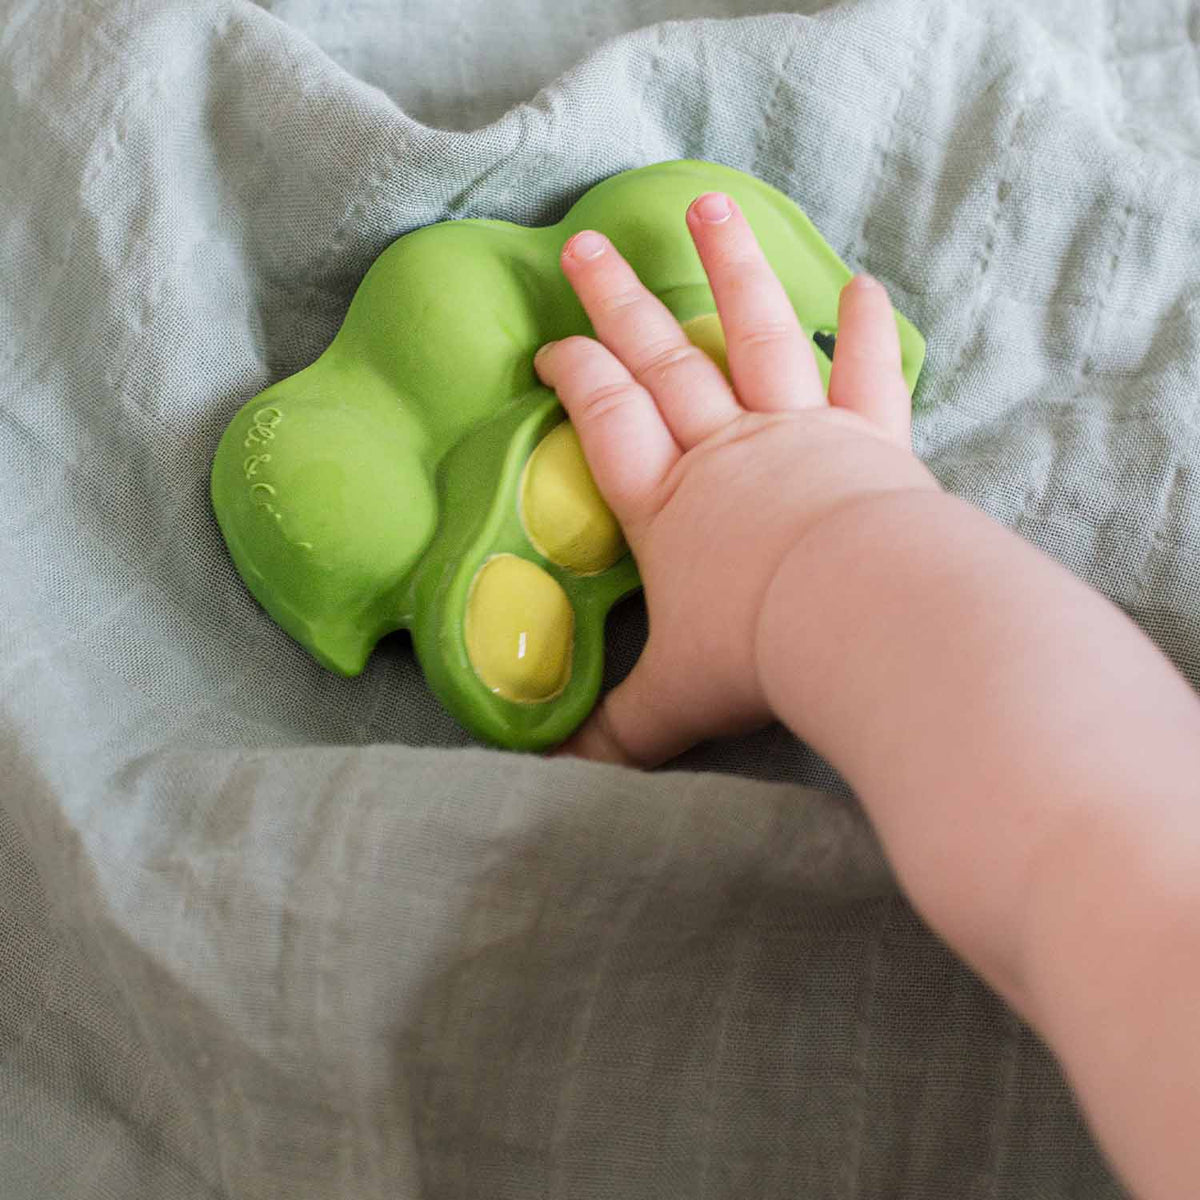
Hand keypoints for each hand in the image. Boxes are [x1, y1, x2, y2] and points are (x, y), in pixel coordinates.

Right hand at [534, 191, 936, 765]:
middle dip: (618, 301)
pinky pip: (866, 374)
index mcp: (669, 502)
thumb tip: (558, 778)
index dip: (574, 376)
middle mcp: (726, 451)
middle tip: (586, 245)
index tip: (552, 346)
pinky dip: (866, 328)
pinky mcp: (869, 438)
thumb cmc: (758, 653)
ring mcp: (799, 433)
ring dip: (730, 269)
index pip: (605, 419)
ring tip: (708, 206)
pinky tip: (865, 282)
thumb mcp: (676, 700)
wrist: (865, 620)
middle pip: (661, 359)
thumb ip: (620, 731)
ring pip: (756, 334)